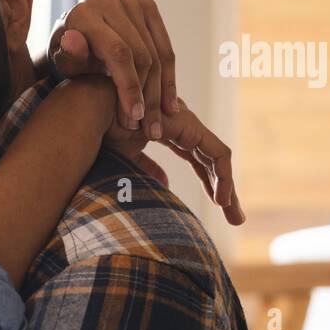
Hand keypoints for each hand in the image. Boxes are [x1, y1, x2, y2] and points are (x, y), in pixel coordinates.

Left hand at [46, 0, 177, 141]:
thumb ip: (68, 57)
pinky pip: (166, 49)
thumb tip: (72, 41)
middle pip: (142, 56)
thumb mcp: (60, 64)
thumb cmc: (64, 58)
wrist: (73, 40)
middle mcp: (109, 0)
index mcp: (85, 13)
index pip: (119, 53)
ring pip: (157, 55)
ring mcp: (132, 2)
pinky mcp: (148, 9)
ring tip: (156, 125)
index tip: (133, 118)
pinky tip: (169, 107)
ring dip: (160, 94)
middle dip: (146, 97)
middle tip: (145, 129)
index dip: (129, 87)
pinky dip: (168, 80)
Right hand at [102, 95, 244, 226]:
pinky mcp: (189, 126)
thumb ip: (147, 166)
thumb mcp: (127, 153)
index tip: (219, 207)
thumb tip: (166, 183)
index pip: (200, 162)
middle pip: (212, 162)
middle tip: (236, 219)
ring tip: (234, 216)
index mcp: (171, 131)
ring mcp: (188, 123)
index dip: (210, 184)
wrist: (92, 110)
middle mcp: (183, 125)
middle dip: (225, 190)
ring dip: (229, 188)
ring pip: (219, 159)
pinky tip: (221, 200)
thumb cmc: (102, 127)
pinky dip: (223, 177)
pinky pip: (217, 154)